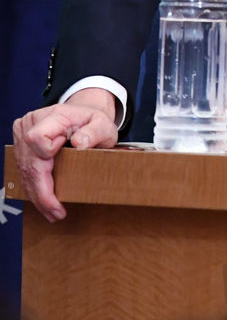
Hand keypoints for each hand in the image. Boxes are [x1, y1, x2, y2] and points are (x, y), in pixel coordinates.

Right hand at [10, 88, 118, 221]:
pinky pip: (24, 172)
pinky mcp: (21, 147)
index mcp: (52, 116)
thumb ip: (94, 131)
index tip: (67, 158)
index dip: (47, 152)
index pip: (37, 137)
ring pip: (25, 171)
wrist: (82, 114)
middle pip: (29, 162)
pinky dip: (34, 189)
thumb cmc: (93, 120)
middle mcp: (31, 124)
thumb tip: (79, 143)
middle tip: (56, 212)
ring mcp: (22, 136)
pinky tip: (44, 203)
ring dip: (38, 195)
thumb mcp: (103, 124)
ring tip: (52, 213)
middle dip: (42, 192)